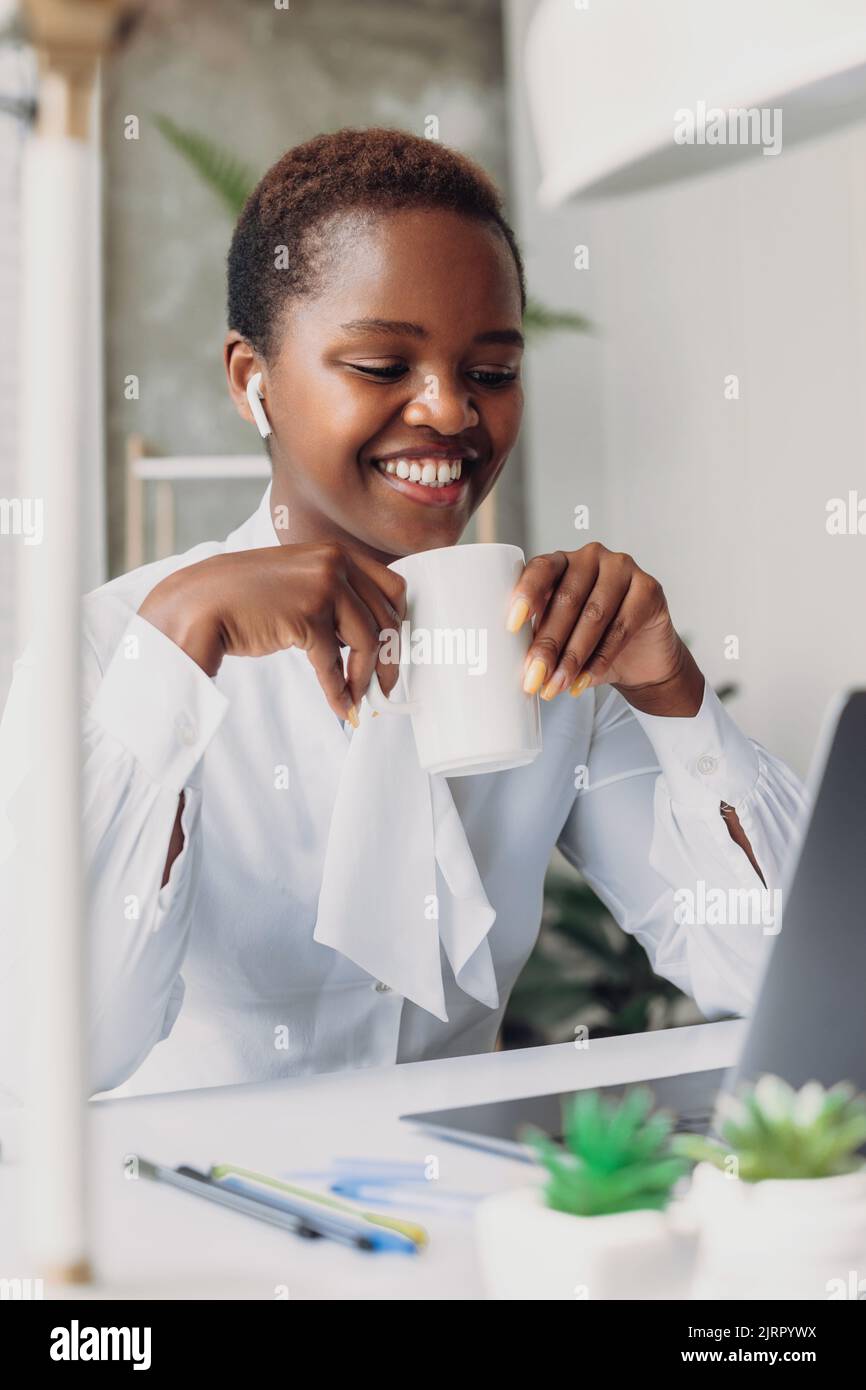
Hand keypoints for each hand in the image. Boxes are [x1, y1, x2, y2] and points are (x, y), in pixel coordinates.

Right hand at [138, 542, 406, 724]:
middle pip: (385, 617)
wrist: (201, 603)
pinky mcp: (307, 615)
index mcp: (338, 551)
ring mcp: (323, 585)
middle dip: (387, 658)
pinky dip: (339, 689)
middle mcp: (335, 562)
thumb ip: (336, 598)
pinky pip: (334, 661)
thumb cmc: (248, 598)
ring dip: (364, 678)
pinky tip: (341, 707)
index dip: (399, 624)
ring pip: (366, 640)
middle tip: (385, 687)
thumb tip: (371, 639)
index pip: (393, 588)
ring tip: (359, 701)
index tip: (394, 651)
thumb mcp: (301, 583)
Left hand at [506, 543, 704, 716]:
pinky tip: (586, 678)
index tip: (512, 623)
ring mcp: (623, 568)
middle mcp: (591, 558)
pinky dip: (601, 658)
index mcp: (562, 562)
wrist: (640, 658)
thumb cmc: (593, 642)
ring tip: (558, 684)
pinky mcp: (648, 589)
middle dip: (548, 644)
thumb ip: (542, 640)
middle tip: (535, 675)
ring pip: (594, 615)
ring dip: (573, 656)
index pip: (541, 569)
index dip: (526, 594)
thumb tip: (522, 667)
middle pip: (567, 599)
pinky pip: (622, 626)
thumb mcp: (561, 638)